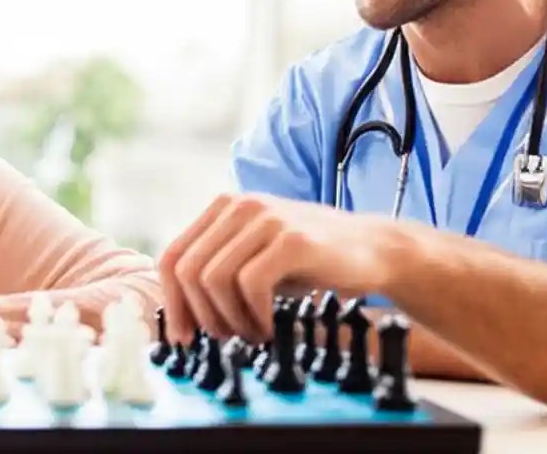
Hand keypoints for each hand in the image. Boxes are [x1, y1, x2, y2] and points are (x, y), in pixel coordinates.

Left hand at [159, 193, 396, 343]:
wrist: (373, 249)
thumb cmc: (309, 262)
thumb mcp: (254, 258)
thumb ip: (217, 272)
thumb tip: (177, 320)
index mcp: (224, 208)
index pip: (173, 257)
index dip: (172, 303)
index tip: (184, 338)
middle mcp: (240, 206)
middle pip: (188, 270)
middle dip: (201, 315)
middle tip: (226, 340)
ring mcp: (267, 219)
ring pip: (214, 279)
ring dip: (230, 319)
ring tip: (253, 333)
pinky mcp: (292, 239)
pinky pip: (251, 285)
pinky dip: (256, 316)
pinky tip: (271, 327)